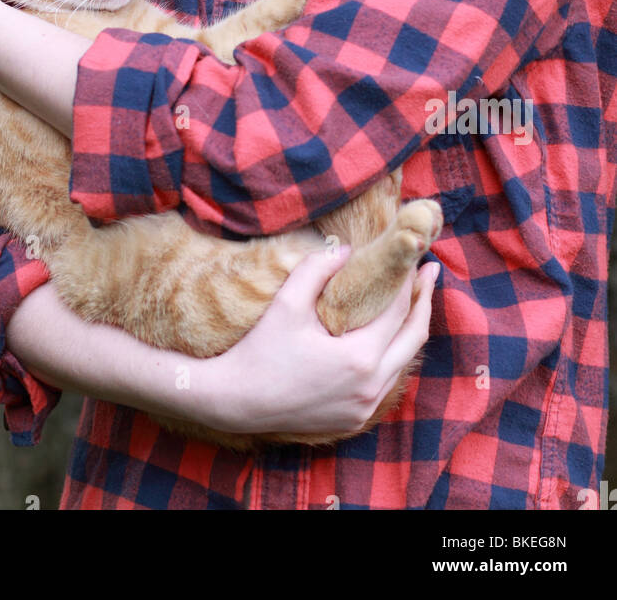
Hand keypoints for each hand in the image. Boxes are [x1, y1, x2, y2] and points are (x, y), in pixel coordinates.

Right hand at [202, 245, 438, 436]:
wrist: (237, 401)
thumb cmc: (261, 350)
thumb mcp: (287, 303)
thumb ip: (318, 268)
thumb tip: (347, 250)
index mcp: (359, 358)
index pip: (397, 311)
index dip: (409, 281)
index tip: (414, 257)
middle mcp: (370, 386)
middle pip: (413, 338)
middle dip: (424, 302)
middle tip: (430, 272)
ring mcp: (364, 407)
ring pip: (403, 363)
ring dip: (409, 329)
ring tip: (412, 300)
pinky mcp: (354, 419)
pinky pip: (385, 382)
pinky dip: (392, 355)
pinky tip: (384, 337)